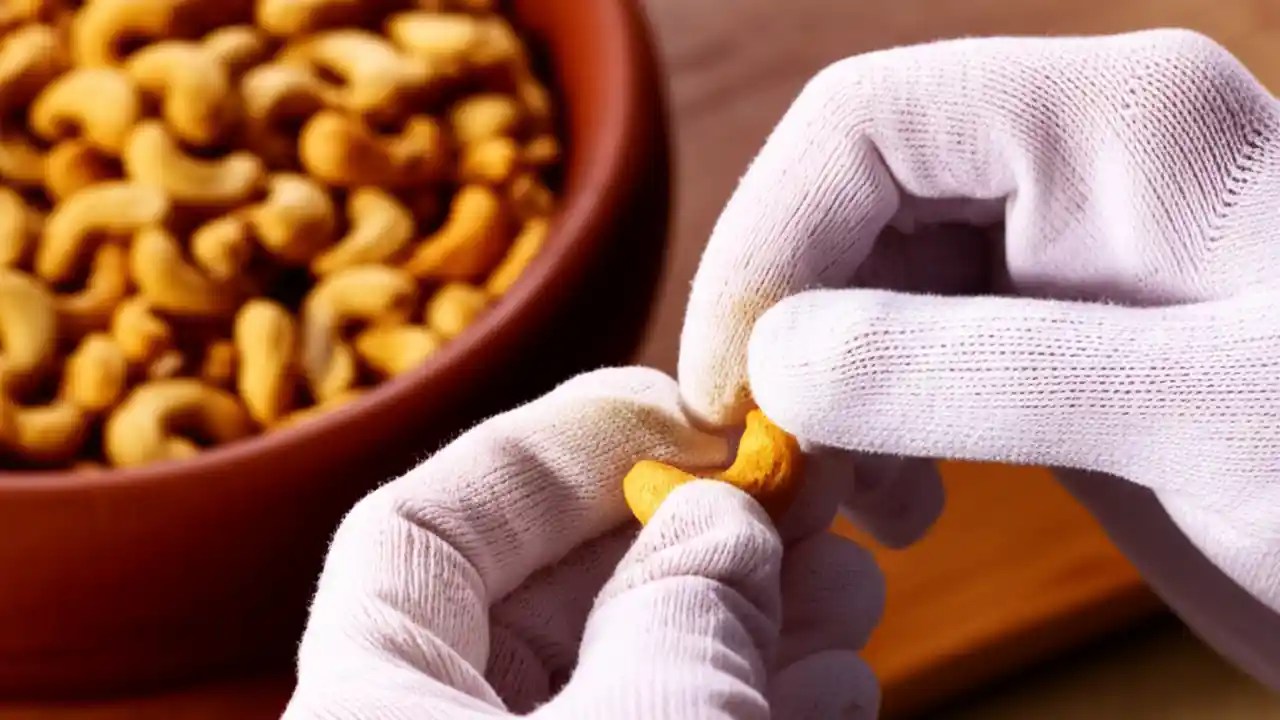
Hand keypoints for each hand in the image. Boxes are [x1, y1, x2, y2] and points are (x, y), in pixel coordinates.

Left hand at [284, 368, 882, 718]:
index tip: (685, 414)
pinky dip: (754, 703)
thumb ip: (673, 606)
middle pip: (548, 588)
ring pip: (627, 666)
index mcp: (372, 696)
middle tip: (803, 494)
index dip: (551, 444)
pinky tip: (839, 681)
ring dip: (747, 613)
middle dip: (689, 528)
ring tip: (849, 585)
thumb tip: (721, 515)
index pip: (423, 524)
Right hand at [679, 29, 1279, 684]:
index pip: (865, 125)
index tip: (731, 380)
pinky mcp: (1055, 351)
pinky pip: (909, 357)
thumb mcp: (1202, 419)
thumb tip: (779, 358)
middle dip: (783, 324)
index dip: (770, 241)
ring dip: (816, 386)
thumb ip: (975, 373)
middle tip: (759, 456)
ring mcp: (1063, 262)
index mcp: (1114, 127)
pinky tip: (888, 503)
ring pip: (865, 285)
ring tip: (826, 497)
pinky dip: (866, 425)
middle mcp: (1075, 171)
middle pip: (850, 202)